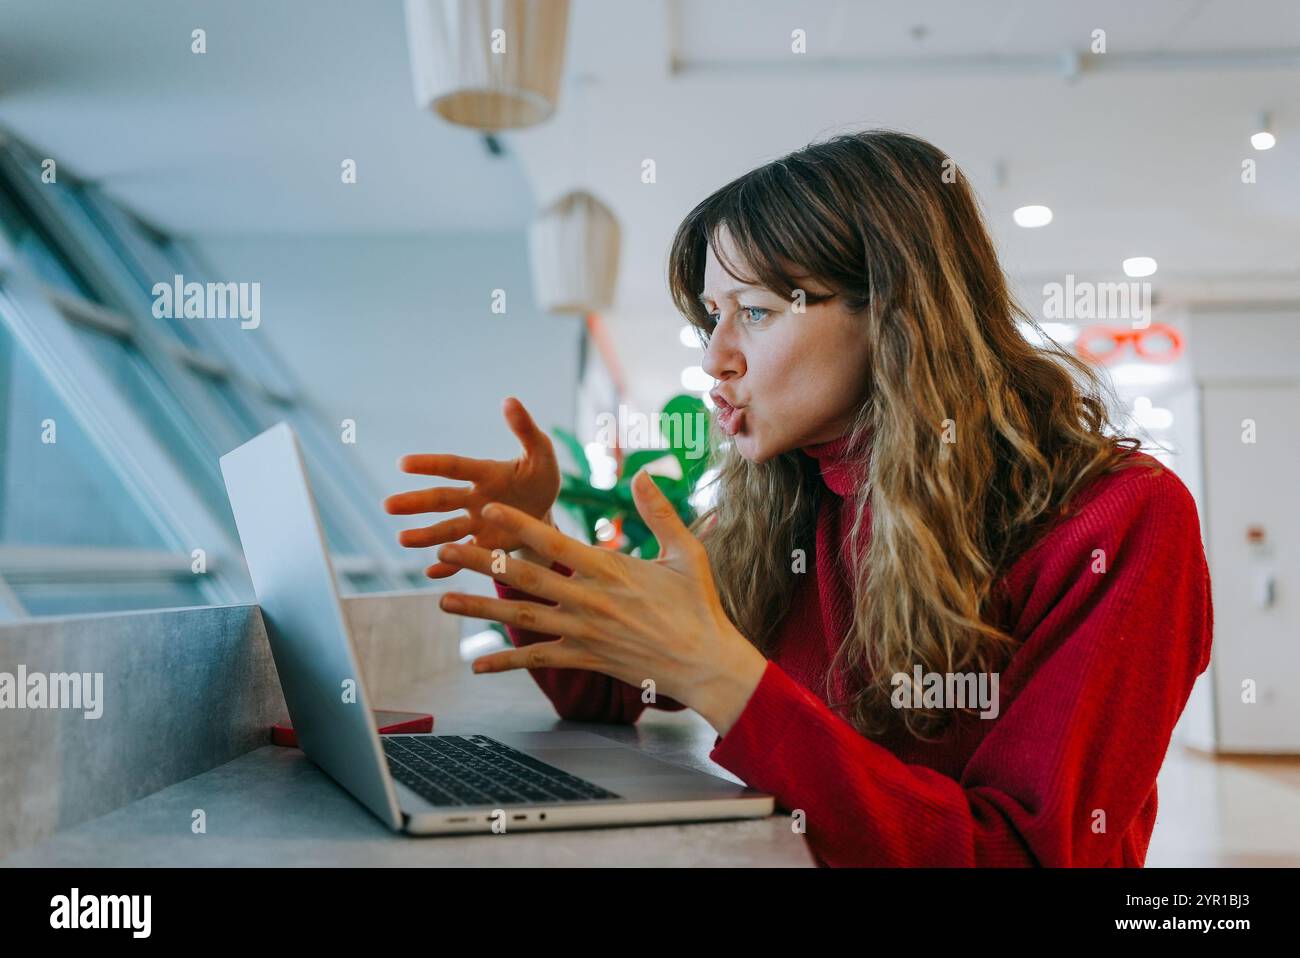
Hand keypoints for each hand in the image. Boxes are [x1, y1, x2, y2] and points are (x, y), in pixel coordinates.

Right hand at [383, 396, 561, 577]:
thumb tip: (510, 400)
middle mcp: (475, 499)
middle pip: (443, 501)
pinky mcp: (487, 548)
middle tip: (388, 505)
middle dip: (416, 503)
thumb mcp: (541, 453)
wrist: (547, 512)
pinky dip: (449, 566)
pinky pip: (466, 557)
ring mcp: (479, 525)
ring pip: (449, 530)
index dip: (431, 465)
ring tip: (402, 539)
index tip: (403, 463)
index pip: (455, 467)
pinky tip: (430, 573)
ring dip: (426, 536)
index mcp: (486, 474)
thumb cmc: (540, 477)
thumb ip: (525, 430)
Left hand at [433, 469, 768, 735]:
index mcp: (610, 568)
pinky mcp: (586, 658)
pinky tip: (476, 663)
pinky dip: (506, 660)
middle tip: (444, 549)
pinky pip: (539, 658)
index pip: (553, 541)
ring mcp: (584, 632)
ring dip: (480, 608)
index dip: (518, 523)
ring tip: (444, 600)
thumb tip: (643, 474)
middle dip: (480, 562)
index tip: (489, 509)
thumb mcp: (686, 552)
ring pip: (521, 618)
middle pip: (524, 577)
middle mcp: (589, 600)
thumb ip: (660, 512)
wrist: (706, 664)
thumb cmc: (699, 606)